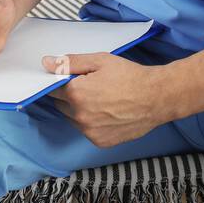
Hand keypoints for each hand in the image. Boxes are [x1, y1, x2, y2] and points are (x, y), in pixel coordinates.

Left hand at [44, 53, 171, 147]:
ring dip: (79, 110)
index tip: (71, 79)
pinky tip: (107, 112)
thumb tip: (46, 64)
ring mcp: (90, 131)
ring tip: (101, 99)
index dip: (61, 82)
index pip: (52, 89)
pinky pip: (87, 130)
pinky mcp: (100, 141)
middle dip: (70, 96)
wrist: (156, 98)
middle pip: (61, 104)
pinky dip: (92, 122)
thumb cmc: (130, 76)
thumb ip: (70, 63)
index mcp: (76, 93)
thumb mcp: (100, 61)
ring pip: (73, 119)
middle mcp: (79, 116)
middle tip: (91, 87)